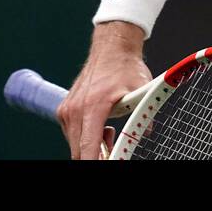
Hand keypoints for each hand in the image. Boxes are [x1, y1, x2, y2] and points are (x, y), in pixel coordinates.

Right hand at [56, 22, 151, 159]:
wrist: (111, 48)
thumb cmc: (126, 68)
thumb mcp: (140, 90)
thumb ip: (143, 113)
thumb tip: (147, 131)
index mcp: (92, 106)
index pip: (88, 147)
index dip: (97, 161)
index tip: (108, 162)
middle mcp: (74, 109)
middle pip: (79, 151)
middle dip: (96, 156)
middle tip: (115, 145)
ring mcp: (66, 110)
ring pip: (75, 145)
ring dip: (91, 147)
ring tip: (110, 130)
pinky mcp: (64, 110)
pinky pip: (72, 135)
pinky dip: (85, 137)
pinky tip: (101, 125)